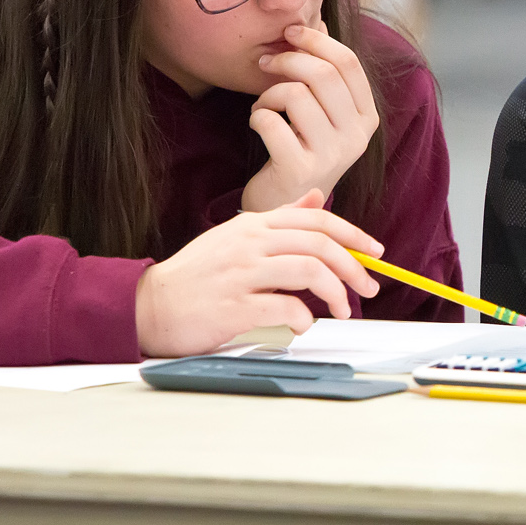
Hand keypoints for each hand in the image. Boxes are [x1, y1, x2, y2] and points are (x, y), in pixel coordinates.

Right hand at [134, 190, 381, 356]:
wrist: (150, 304)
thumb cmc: (197, 274)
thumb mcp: (237, 235)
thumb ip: (279, 218)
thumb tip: (317, 197)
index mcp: (254, 223)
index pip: (316, 219)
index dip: (353, 234)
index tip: (374, 252)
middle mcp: (250, 242)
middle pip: (320, 244)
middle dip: (354, 267)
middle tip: (367, 288)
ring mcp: (242, 273)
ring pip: (309, 272)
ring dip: (335, 293)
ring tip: (339, 310)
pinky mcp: (235, 306)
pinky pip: (285, 309)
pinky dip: (303, 320)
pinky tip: (300, 326)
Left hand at [241, 21, 379, 212]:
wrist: (282, 206)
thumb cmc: (299, 151)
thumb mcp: (321, 112)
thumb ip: (325, 72)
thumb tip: (318, 21)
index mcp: (366, 118)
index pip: (348, 63)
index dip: (316, 40)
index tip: (289, 33)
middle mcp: (357, 137)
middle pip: (323, 74)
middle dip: (286, 60)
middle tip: (264, 63)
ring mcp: (331, 156)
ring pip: (295, 94)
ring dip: (268, 92)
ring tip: (263, 105)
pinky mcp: (300, 170)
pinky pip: (270, 121)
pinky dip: (256, 114)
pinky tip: (257, 123)